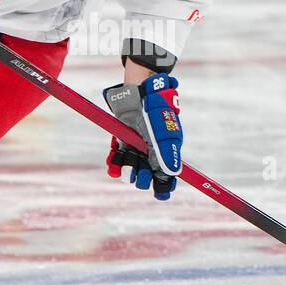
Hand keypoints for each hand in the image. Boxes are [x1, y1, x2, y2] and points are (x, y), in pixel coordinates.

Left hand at [103, 74, 182, 199]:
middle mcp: (151, 152)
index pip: (166, 176)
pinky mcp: (123, 140)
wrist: (139, 91)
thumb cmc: (155, 112)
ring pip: (132, 169)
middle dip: (144, 178)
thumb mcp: (163, 134)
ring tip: (125, 168)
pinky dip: (115, 164)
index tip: (160, 192)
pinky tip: (114, 167)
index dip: (164, 186)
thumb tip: (172, 175)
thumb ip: (167, 154)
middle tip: (141, 172)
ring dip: (128, 171)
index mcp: (166, 152)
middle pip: (148, 176)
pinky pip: (118, 158)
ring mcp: (137, 147)